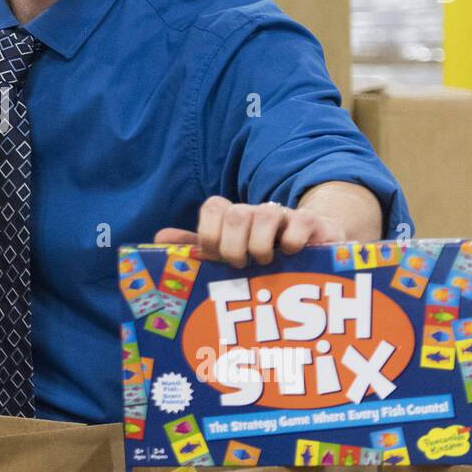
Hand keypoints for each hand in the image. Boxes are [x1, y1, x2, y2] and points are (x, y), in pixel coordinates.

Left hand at [154, 195, 347, 268]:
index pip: (214, 207)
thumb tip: (158, 239)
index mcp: (233, 217)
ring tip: (265, 263)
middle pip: (236, 214)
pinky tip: (291, 256)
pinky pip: (300, 224)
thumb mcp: (229, 253)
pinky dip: (292, 242)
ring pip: (266, 215)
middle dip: (232, 245)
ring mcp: (285, 216)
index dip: (209, 232)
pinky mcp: (313, 224)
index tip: (214, 256)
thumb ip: (195, 247)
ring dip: (260, 245)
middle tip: (239, 265)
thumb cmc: (262, 253)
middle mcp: (256, 212)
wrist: (311, 247)